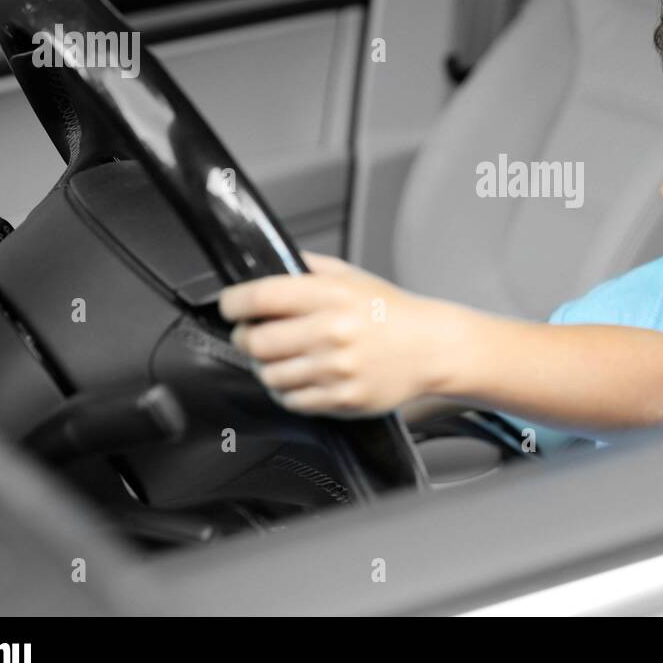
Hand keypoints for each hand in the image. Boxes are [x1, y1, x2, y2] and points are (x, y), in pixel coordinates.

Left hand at [218, 252, 464, 417]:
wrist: (431, 347)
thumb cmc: (391, 312)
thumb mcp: (352, 276)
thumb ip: (308, 267)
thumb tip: (264, 263)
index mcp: (331, 294)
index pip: (260, 297)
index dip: (233, 303)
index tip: (231, 306)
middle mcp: (333, 331)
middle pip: (256, 341)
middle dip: (246, 337)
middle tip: (252, 334)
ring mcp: (337, 368)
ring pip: (269, 375)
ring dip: (266, 366)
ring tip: (281, 357)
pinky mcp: (342, 399)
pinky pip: (292, 400)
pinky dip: (287, 390)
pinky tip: (300, 376)